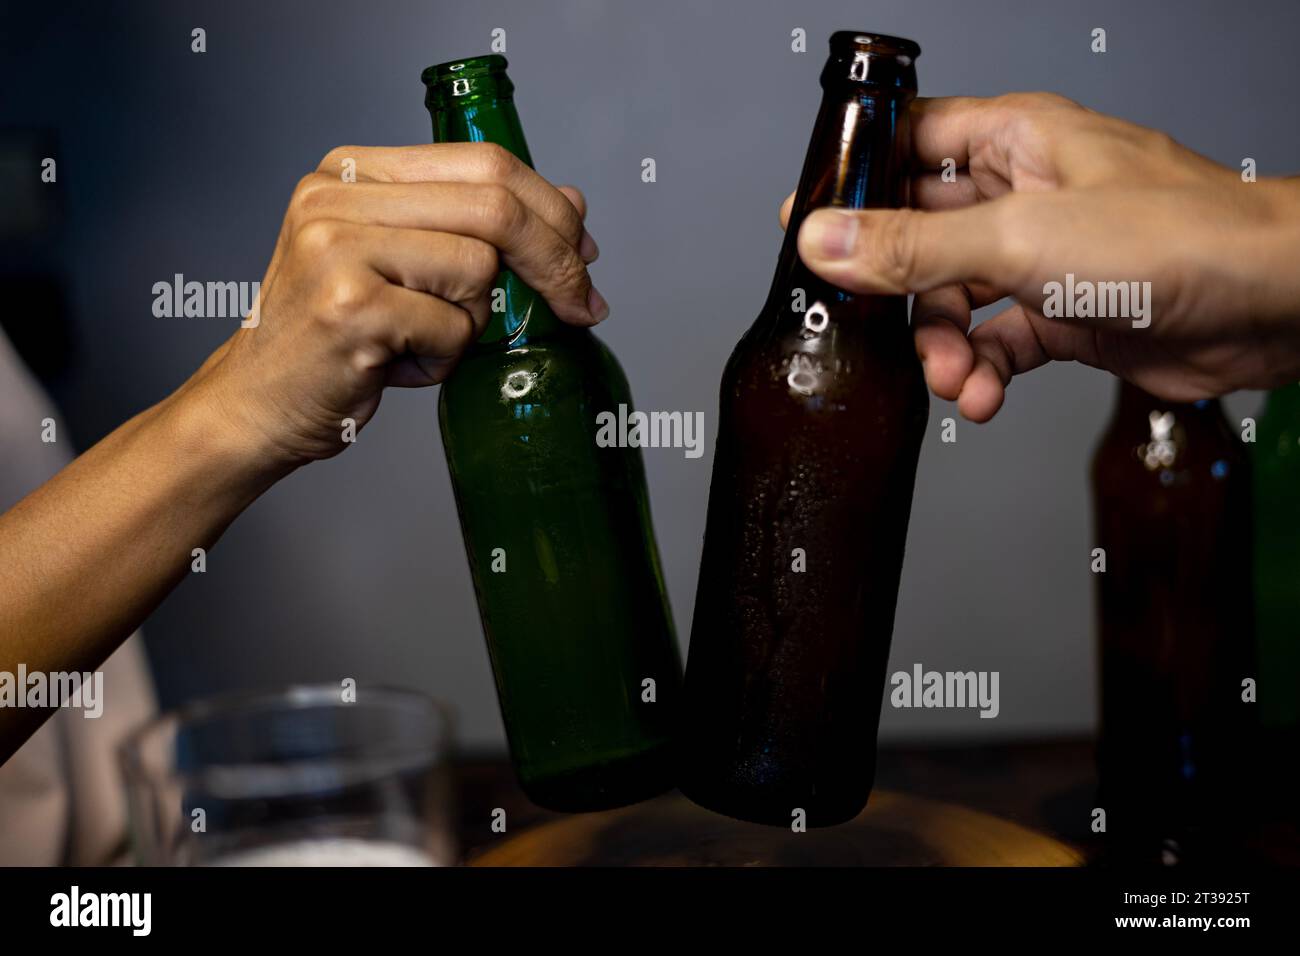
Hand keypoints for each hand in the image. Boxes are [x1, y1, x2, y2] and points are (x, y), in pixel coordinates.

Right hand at [183, 142, 602, 466]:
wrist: (255, 405)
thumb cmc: (336, 338)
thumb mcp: (400, 263)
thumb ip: (470, 225)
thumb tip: (572, 203)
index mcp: (350, 170)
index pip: (484, 163)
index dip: (551, 209)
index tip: (584, 253)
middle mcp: (335, 196)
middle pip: (494, 207)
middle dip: (555, 261)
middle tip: (581, 306)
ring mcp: (336, 248)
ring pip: (479, 270)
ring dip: (472, 323)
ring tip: (419, 341)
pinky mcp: (349, 307)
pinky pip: (453, 329)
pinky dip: (443, 360)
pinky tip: (395, 366)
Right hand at [782, 93, 1299, 420]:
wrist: (1269, 308)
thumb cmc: (1174, 239)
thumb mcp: (1018, 239)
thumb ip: (913, 248)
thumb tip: (823, 240)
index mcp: (1012, 140)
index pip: (907, 143)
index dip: (853, 181)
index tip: (806, 226)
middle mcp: (1024, 193)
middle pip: (920, 236)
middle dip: (896, 290)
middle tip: (871, 327)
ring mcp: (1045, 255)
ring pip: (953, 299)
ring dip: (940, 346)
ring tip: (952, 379)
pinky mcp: (1066, 311)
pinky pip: (994, 342)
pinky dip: (980, 372)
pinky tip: (981, 396)